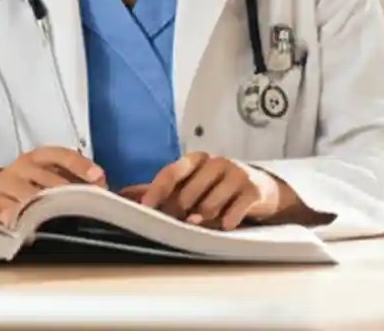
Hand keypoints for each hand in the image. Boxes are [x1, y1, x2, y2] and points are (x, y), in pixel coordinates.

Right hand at [0, 146, 105, 227]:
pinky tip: (30, 230)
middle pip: (51, 181)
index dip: (81, 165)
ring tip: (65, 222)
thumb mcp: (43, 176)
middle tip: (91, 210)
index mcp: (38, 158)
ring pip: (31, 198)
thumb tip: (103, 189)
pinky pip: (9, 213)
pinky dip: (21, 222)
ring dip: (49, 211)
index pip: (62, 155)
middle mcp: (22, 168)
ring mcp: (6, 185)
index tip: (99, 177)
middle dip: (72, 197)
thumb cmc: (22, 186)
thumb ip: (70, 180)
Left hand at [120, 152, 281, 230]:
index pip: (171, 172)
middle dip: (182, 212)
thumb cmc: (217, 187)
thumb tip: (123, 195)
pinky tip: (226, 224)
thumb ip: (159, 190)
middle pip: (189, 193)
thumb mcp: (190, 184)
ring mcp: (236, 174)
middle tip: (184, 221)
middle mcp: (215, 162)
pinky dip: (226, 221)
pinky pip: (233, 212)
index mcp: (196, 159)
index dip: (157, 191)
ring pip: (210, 205)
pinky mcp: (253, 189)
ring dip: (205, 220)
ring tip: (206, 222)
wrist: (260, 188)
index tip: (146, 209)